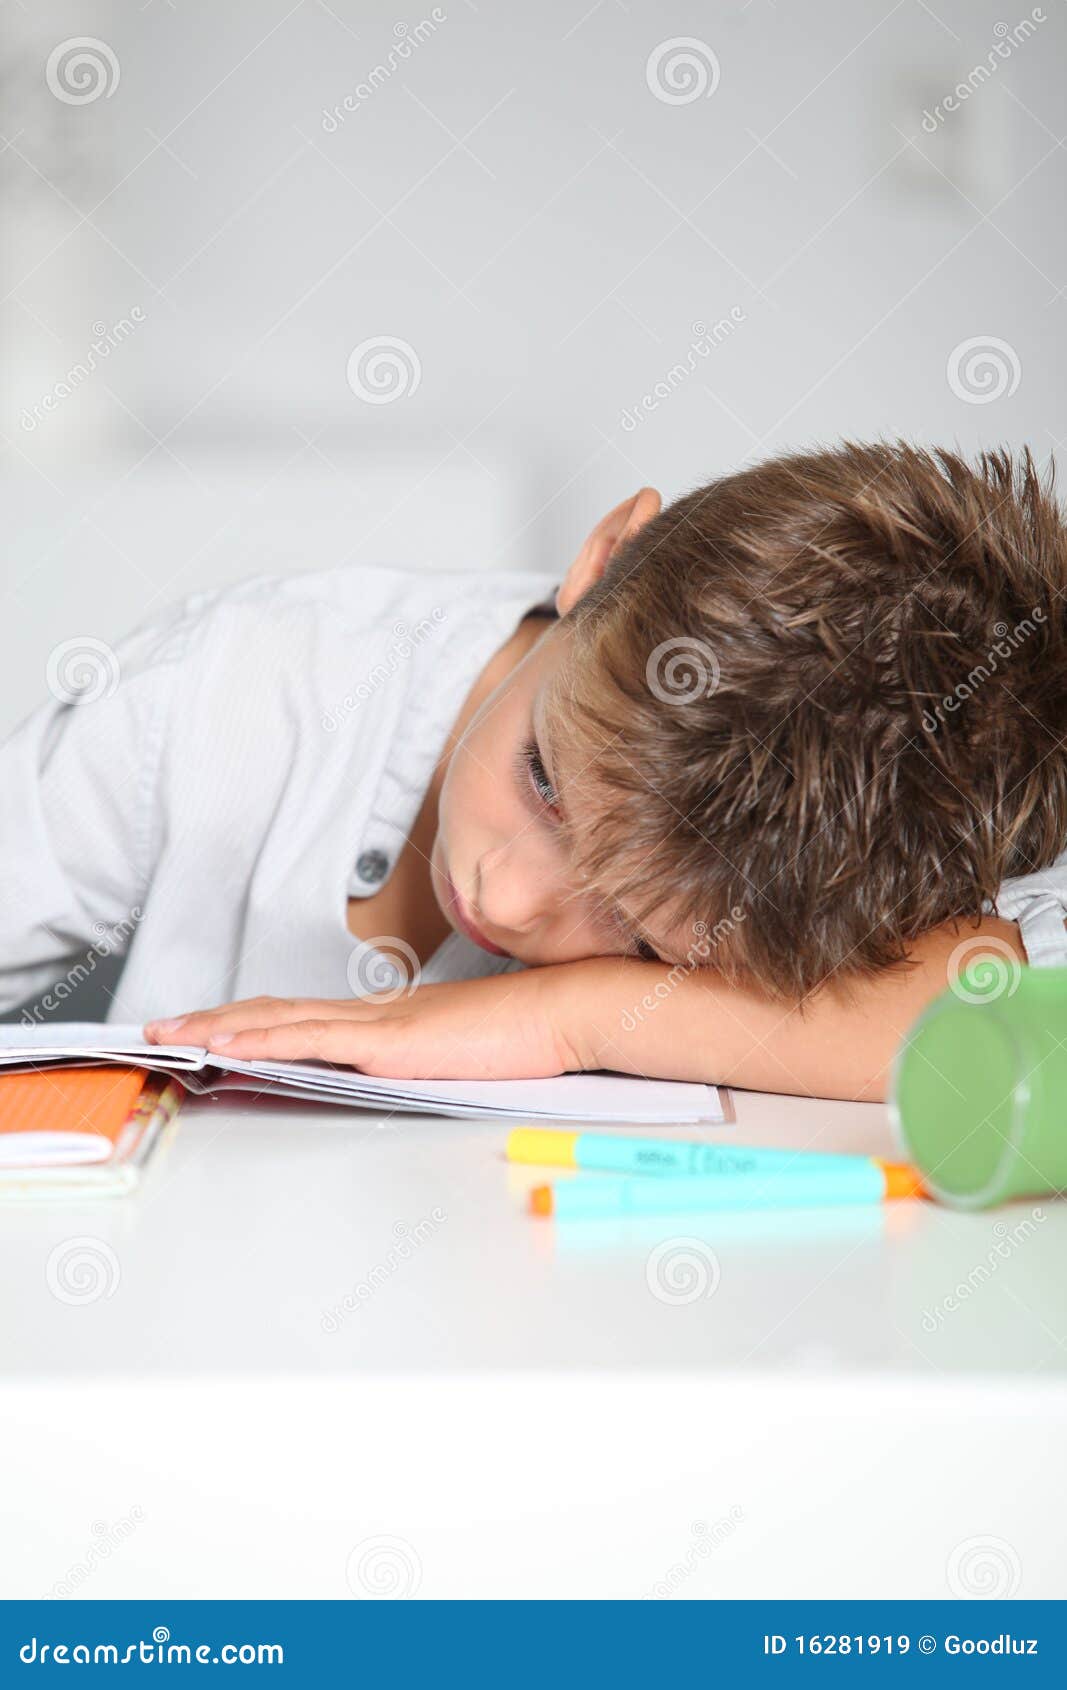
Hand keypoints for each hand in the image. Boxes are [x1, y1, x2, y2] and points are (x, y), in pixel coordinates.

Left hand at [144, 965, 599, 1079]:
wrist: (566, 1013)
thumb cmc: (530, 1038)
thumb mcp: (464, 1058)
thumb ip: (427, 1064)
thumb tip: (404, 1079)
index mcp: (391, 1020)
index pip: (305, 1014)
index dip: (254, 1018)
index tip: (211, 1027)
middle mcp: (375, 1013)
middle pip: (276, 1009)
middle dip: (215, 1019)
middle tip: (162, 1028)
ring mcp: (379, 1022)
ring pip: (280, 1018)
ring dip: (219, 1026)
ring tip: (170, 1035)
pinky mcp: (388, 1040)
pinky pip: (309, 1037)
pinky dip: (260, 1037)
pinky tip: (228, 1043)